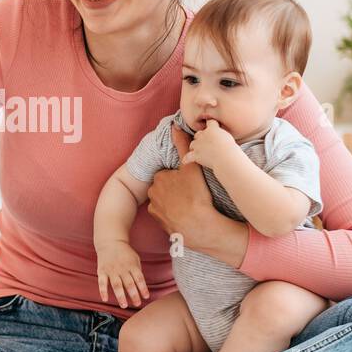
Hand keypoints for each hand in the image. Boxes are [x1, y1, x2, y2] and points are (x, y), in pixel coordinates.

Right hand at [96, 241, 149, 309]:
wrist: (110, 242)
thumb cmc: (125, 253)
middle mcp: (122, 268)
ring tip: (124, 305)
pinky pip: (102, 282)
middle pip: (129, 283)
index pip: (139, 278)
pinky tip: (105, 299)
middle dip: (134, 295)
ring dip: (120, 296)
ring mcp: (111, 270)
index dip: (143, 288)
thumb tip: (142, 286)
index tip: (146, 297)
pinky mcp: (102, 271)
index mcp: (132, 265)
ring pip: (116, 285)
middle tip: (137, 304)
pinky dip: (103, 291)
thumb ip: (138, 271)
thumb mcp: (135, 259)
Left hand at [146, 124, 215, 249]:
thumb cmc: (197, 195)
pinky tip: (183, 215)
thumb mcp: (192, 167)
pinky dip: (171, 214)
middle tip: (190, 193)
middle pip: (164, 187)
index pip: (167, 174)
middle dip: (173, 189)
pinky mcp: (158, 222)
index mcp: (159, 178)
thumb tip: (174, 126)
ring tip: (188, 205)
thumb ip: (183, 145)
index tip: (189, 183)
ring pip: (163, 200)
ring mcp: (155, 208)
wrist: (199, 226)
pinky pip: (163, 214)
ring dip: (172, 201)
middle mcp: (153, 193)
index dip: (179, 177)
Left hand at [182, 118, 235, 167]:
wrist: (226, 157)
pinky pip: (188, 157)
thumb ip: (222, 135)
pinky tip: (186, 161)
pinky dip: (187, 159)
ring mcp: (198, 145)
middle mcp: (203, 135)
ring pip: (192, 144)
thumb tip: (221, 138)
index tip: (210, 126)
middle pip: (198, 134)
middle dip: (200, 138)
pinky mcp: (195, 154)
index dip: (210, 125)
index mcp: (213, 129)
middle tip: (206, 144)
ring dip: (194, 148)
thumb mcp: (229, 138)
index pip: (210, 122)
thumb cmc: (231, 149)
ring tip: (198, 152)